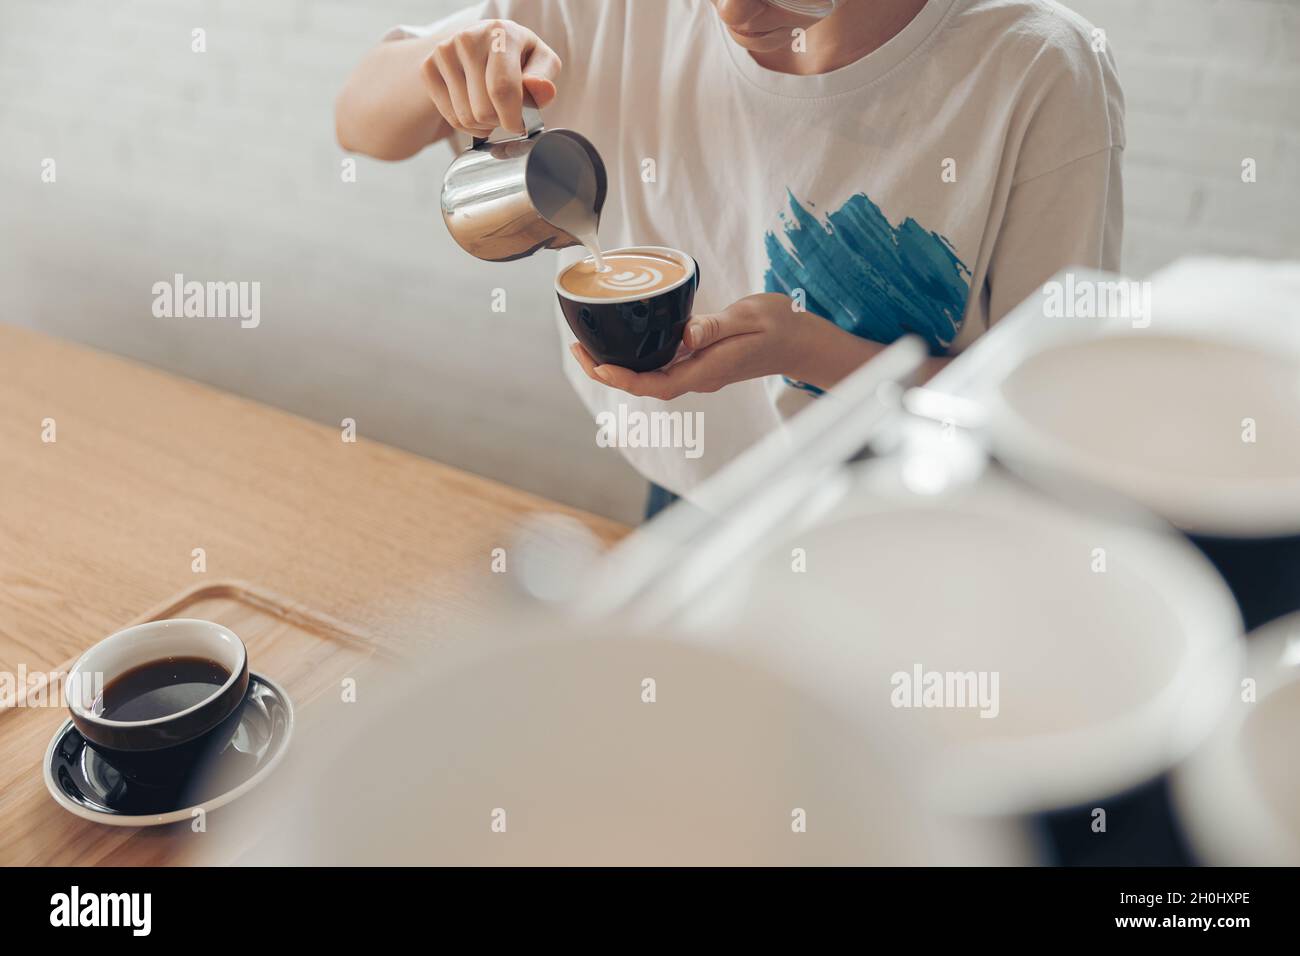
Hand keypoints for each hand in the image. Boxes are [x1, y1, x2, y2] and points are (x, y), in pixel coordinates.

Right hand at [421, 19, 561, 136]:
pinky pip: (450, 117)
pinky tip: (475, 110)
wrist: (485, 45)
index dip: (513, 119)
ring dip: (483, 126)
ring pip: (465, 117)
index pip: (502, 89)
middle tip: (506, 114)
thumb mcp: (541, 62)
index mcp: (501, 33)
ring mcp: (444, 52)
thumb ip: (544, 77)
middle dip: (499, 122)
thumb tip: (538, 88)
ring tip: (492, 111)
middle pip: (483, 109)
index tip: (520, 125)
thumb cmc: (518, 57)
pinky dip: (466, 125)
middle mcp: (468, 38)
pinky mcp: (428, 67)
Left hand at [570, 293, 867, 399]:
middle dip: (608, 373)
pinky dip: (636, 357)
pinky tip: (622, 339)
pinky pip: (661, 365)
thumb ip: (717, 326)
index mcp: (707, 370)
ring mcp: (698, 371)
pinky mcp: (699, 361)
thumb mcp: (750, 318)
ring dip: (618, 367)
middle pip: (644, 384)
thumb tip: (685, 335)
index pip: (657, 384)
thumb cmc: (778, 326)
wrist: (800, 340)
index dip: (624, 379)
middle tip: (577, 350)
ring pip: (650, 376)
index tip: (598, 365)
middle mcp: (698, 376)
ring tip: (587, 346)